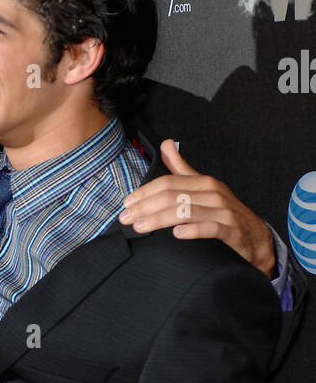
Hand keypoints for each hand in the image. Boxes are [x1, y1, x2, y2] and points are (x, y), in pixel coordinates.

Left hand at [119, 140, 276, 276]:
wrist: (257, 238)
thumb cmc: (225, 213)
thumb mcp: (203, 188)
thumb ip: (182, 168)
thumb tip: (166, 143)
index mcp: (204, 182)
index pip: (168, 183)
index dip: (144, 192)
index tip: (126, 204)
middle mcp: (214, 193)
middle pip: (173, 196)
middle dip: (145, 206)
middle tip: (126, 218)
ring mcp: (224, 211)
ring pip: (187, 211)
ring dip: (160, 219)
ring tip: (141, 227)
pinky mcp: (233, 231)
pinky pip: (211, 228)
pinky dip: (193, 230)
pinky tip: (177, 234)